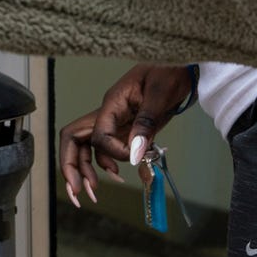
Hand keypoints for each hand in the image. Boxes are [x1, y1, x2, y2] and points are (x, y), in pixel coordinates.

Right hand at [56, 63, 195, 209]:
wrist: (183, 64)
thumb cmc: (170, 70)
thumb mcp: (160, 95)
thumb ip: (146, 124)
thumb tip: (134, 155)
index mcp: (112, 103)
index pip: (97, 135)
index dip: (111, 152)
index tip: (132, 158)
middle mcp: (108, 113)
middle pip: (75, 140)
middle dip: (73, 166)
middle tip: (79, 191)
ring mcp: (116, 120)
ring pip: (89, 147)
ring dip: (86, 169)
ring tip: (93, 192)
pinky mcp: (127, 126)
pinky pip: (109, 148)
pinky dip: (107, 163)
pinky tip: (117, 175)